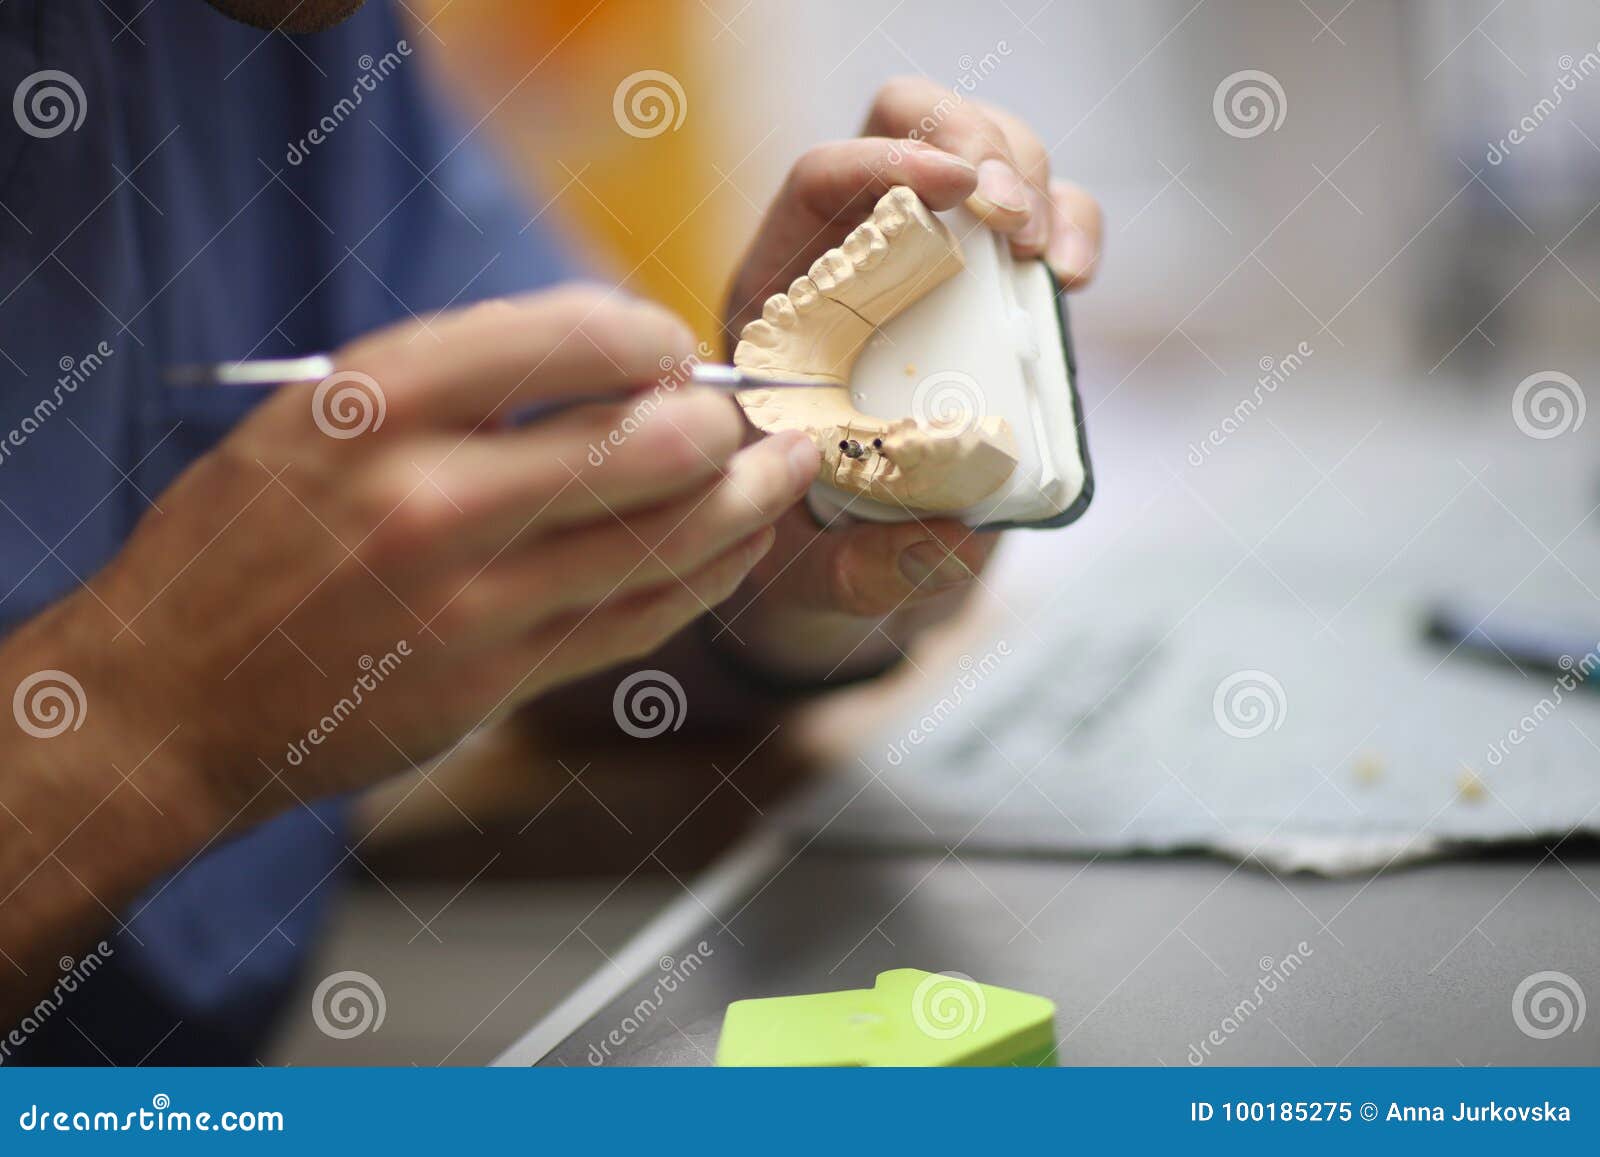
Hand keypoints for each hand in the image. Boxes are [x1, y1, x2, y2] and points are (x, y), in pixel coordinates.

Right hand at [19, 285, 818, 826]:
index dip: (651, 336)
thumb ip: (455, 379)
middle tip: (747, 417)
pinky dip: (709, 577)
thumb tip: (607, 357)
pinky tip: (738, 549)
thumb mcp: (316, 417)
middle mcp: (433, 496)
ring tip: (786, 472)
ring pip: (667, 538)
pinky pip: (642, 618)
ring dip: (750, 500)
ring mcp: (473, 600)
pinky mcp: (499, 681)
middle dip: (723, 422)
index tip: (671, 348)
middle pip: (647, 441)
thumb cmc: (244, 544)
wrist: (170, 698)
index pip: (571, 336)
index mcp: (378, 404)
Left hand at [721, 79, 1102, 676]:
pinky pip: (1039, 219)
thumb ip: (868, 571)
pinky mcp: (992, 293)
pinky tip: (1070, 279)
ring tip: (1048, 258)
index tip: (957, 189)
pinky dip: (1072, 225)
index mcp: (780, 306)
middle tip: (1014, 221)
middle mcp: (850, 262)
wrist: (837, 575)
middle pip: (904, 123)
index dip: (885, 162)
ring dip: (1031, 173)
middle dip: (974, 140)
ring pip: (981, 150)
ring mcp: (928, 268)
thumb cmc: (805, 563)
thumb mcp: (818, 581)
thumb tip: (955, 538)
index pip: (819, 179)